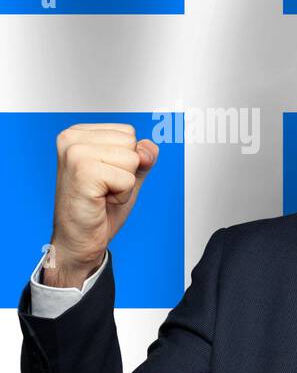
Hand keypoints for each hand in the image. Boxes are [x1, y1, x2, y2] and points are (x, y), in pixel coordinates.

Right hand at [44, 123, 158, 287]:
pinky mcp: (83, 171)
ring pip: (132, 159)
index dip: (126, 160)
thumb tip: (149, 148)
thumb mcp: (128, 176)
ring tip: (102, 194)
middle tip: (103, 188)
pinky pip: (128, 179)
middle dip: (126, 171)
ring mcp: (75, 153)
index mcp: (78, 134)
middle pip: (131, 142)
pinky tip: (100, 201)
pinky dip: (122, 196)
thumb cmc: (99, 208)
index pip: (128, 132)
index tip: (104, 177)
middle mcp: (72, 138)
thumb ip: (142, 157)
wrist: (79, 240)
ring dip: (124, 184)